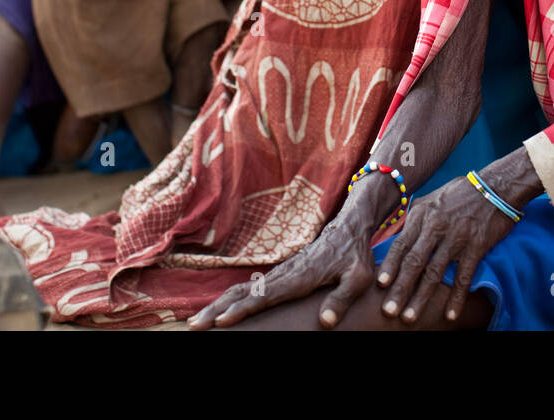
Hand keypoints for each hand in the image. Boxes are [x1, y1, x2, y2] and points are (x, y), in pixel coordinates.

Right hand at [188, 217, 376, 329]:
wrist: (348, 228)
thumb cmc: (355, 255)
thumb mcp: (358, 278)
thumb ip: (342, 299)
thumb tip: (325, 322)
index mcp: (299, 277)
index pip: (265, 296)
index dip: (242, 309)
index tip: (222, 321)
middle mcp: (284, 274)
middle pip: (244, 292)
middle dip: (218, 309)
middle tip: (195, 325)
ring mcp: (280, 273)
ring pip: (242, 288)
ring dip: (218, 304)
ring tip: (197, 321)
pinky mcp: (281, 273)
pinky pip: (250, 287)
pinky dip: (231, 298)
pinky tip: (220, 309)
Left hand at [376, 175, 514, 323]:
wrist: (495, 186)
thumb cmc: (459, 193)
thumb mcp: (431, 199)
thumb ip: (414, 218)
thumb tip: (397, 235)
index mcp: (422, 215)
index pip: (401, 244)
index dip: (390, 266)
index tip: (379, 285)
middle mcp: (436, 227)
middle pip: (414, 262)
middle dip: (400, 288)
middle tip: (388, 310)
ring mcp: (456, 237)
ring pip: (435, 272)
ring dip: (421, 297)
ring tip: (410, 317)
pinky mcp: (476, 246)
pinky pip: (463, 276)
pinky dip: (456, 297)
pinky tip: (450, 315)